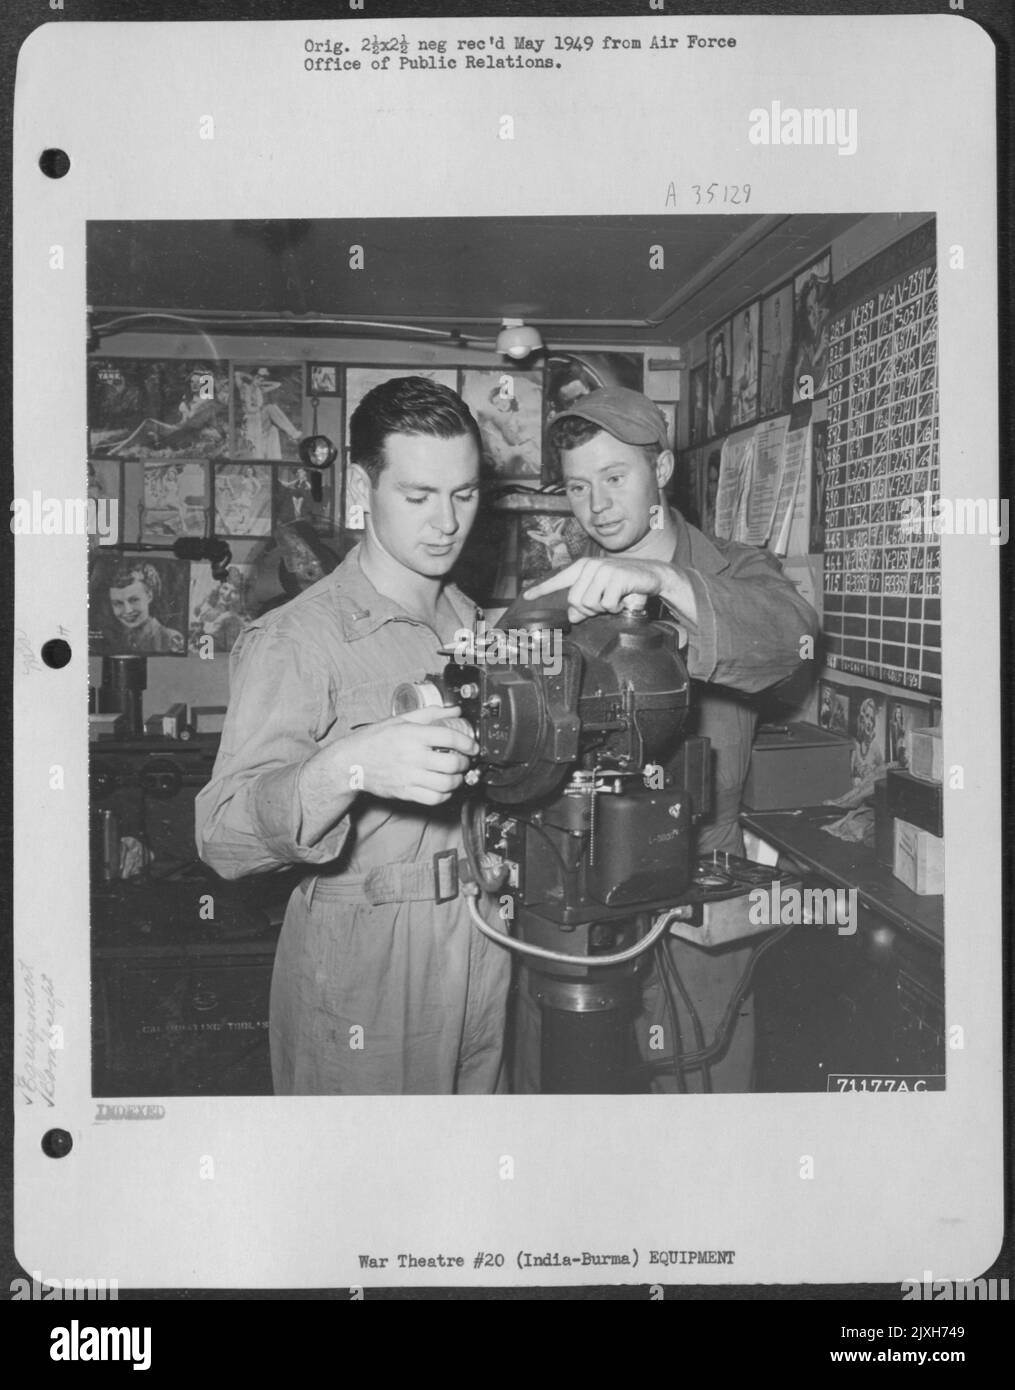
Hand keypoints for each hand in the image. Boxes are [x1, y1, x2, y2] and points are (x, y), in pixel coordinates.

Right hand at [341, 703, 477, 805]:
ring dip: (457, 780)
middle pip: (452, 763)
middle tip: (465, 760)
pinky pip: (433, 798)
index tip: (472, 746)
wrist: (352, 762)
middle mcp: (412, 756)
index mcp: (412, 735)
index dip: (468, 742)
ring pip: (446, 783)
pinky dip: (445, 794)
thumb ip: (430, 714)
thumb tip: (454, 711)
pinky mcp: (405, 792)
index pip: (450, 737)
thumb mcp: (400, 719)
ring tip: (456, 775)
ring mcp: (409, 776)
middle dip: (465, 762)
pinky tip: (444, 787)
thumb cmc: (375, 739)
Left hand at [523, 556, 667, 622]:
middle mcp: (591, 566)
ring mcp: (604, 570)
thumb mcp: (602, 593)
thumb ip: (585, 604)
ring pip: (589, 603)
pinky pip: (607, 604)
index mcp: (583, 567)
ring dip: (602, 609)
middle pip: (575, 600)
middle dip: (588, 610)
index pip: (559, 580)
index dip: (542, 589)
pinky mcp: (617, 578)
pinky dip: (615, 608)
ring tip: (613, 602)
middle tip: (603, 606)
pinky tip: (622, 601)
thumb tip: (572, 617)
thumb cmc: (625, 584)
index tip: (527, 596)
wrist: (652, 575)